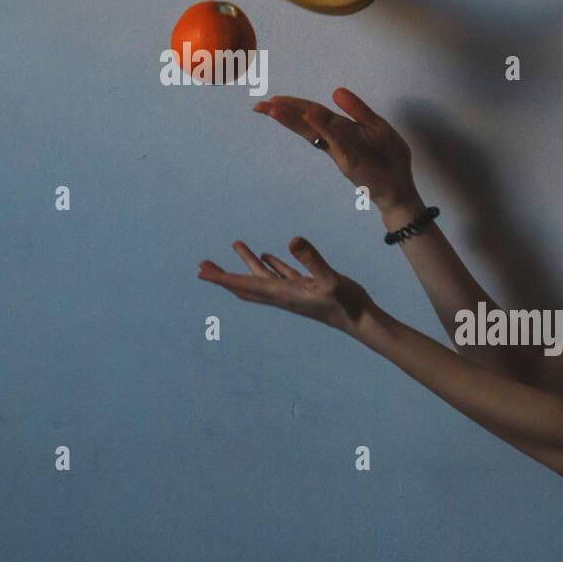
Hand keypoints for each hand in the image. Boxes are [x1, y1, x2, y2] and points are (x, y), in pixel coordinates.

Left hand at [198, 236, 373, 334]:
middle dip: (223, 275)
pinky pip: (280, 275)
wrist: (361, 321)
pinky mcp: (304, 288)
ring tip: (236, 244)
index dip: (222, 278)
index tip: (201, 273)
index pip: (244, 284)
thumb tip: (292, 240)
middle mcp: (281, 295)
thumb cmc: (347, 304)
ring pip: (262, 277)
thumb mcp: (330, 280)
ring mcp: (292, 292)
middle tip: (202, 264)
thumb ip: (311, 260)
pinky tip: (266, 255)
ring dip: (247, 263)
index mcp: (281, 294)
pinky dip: (270, 265)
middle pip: (244, 285)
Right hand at [254, 88, 416, 214]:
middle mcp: (335, 140)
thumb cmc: (389, 158)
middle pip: (305, 122)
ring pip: (313, 131)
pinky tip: (308, 117)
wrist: (401, 185)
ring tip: (272, 109)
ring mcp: (340, 151)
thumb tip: (335, 90)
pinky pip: (334, 141)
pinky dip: (321, 129)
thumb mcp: (375, 125)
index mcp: (340, 130)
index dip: (293, 106)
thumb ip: (356, 109)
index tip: (272, 100)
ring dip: (293, 119)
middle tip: (259, 106)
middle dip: (283, 113)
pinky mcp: (350, 161)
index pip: (312, 114)